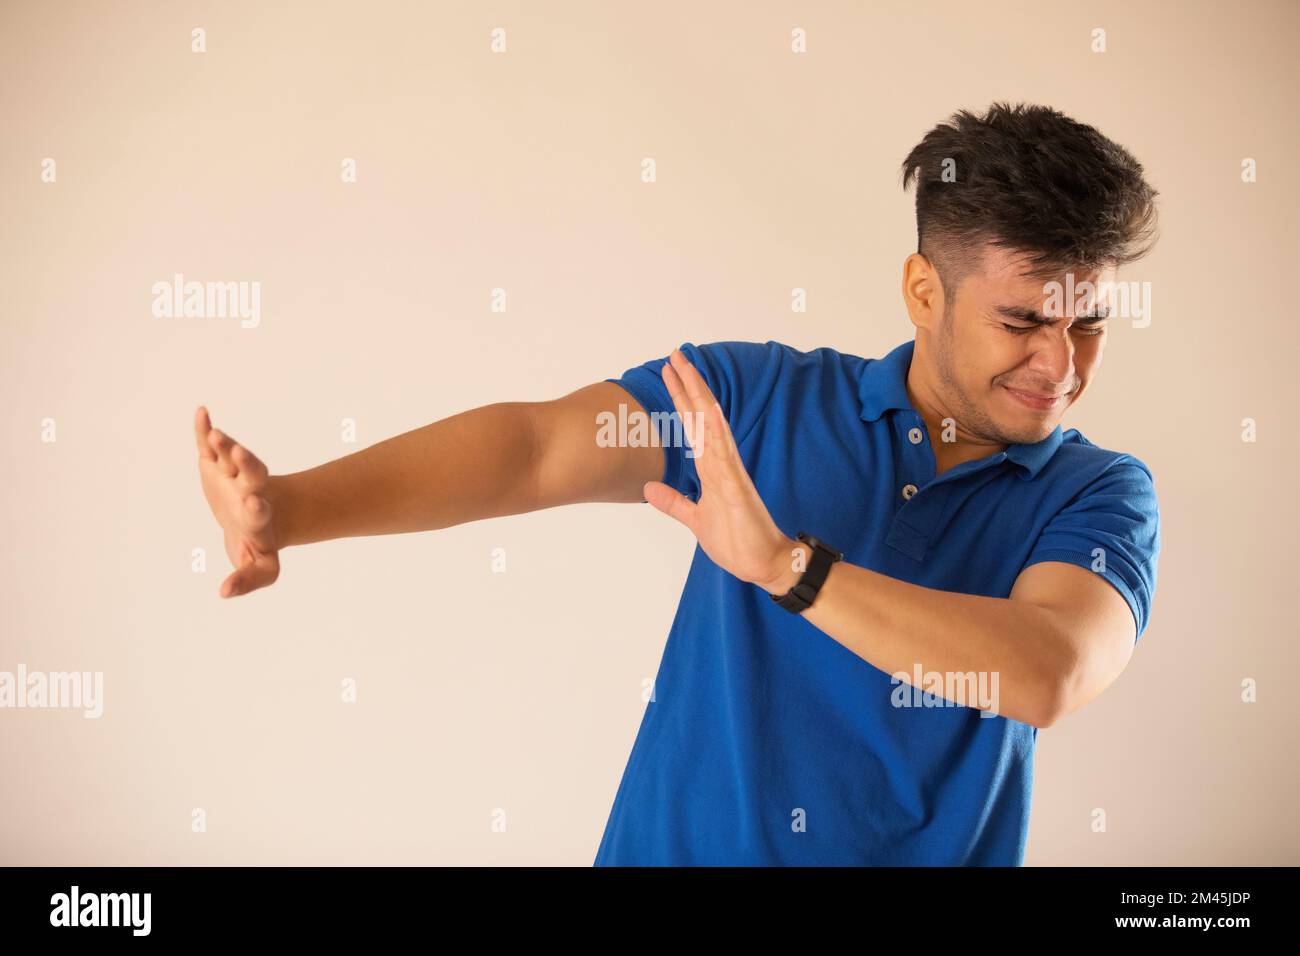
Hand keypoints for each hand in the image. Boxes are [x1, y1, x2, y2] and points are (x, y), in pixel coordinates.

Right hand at [194, 406, 280, 597]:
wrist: (261, 510)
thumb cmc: (258, 541)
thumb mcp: (260, 565)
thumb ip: (248, 579)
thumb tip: (224, 593)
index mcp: (258, 515)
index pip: (259, 510)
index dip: (256, 508)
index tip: (255, 504)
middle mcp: (249, 489)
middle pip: (252, 472)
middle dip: (245, 463)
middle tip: (239, 452)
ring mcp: (233, 472)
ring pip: (231, 455)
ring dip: (225, 444)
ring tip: (216, 434)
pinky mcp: (216, 461)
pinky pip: (210, 443)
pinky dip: (205, 429)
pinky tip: (202, 412)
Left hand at [643, 350, 801, 593]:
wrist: (765, 564)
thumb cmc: (738, 542)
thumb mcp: (695, 520)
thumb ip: (675, 502)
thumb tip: (649, 488)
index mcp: (713, 468)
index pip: (694, 426)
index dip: (681, 399)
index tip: (670, 374)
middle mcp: (722, 463)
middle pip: (703, 416)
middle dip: (688, 385)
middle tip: (675, 355)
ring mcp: (731, 472)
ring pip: (713, 425)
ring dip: (699, 396)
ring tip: (686, 369)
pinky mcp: (737, 488)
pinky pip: (724, 454)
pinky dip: (715, 431)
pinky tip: (706, 410)